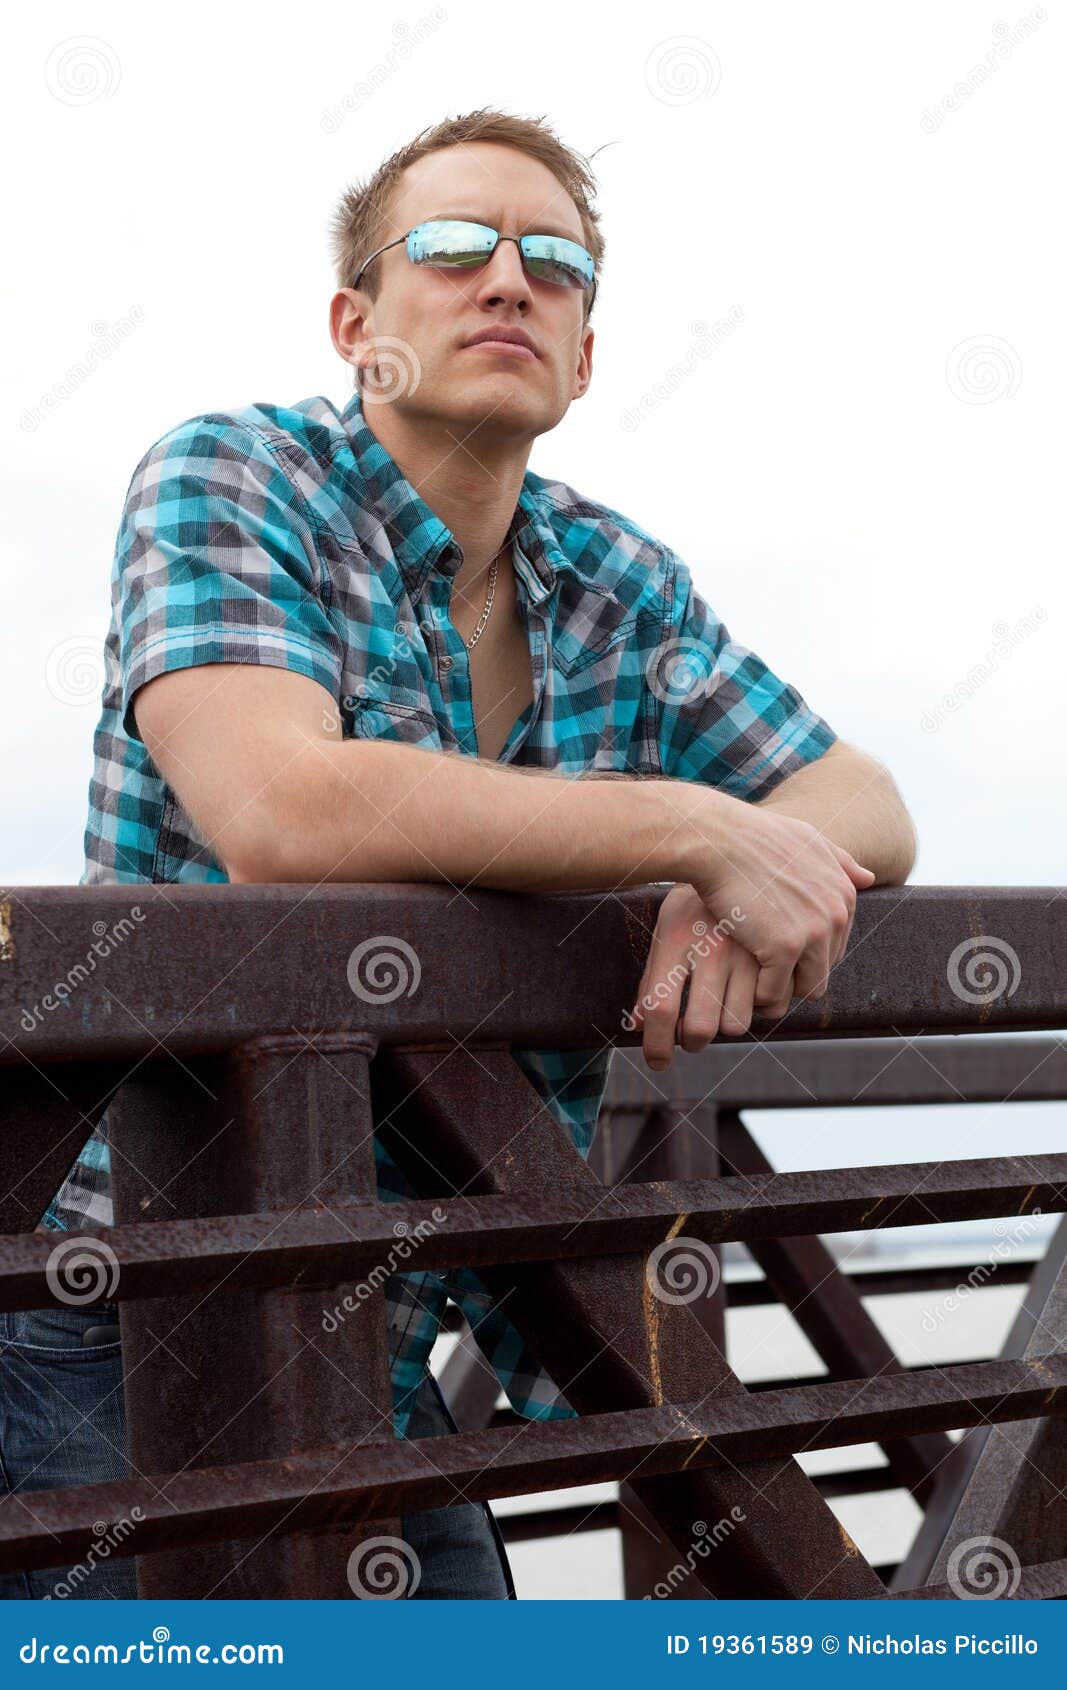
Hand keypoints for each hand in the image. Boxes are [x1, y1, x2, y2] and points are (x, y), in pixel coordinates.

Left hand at [627, 884, 765, 1069]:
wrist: (742, 846)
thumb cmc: (696, 899)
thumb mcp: (666, 929)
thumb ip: (651, 979)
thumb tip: (635, 1026)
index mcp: (675, 940)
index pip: (658, 1010)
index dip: (655, 1046)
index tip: (659, 1062)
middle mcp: (709, 949)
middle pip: (698, 1027)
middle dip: (692, 1042)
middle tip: (692, 1035)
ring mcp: (747, 951)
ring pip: (737, 1024)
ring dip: (726, 1026)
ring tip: (722, 1008)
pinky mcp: (780, 950)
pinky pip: (774, 1003)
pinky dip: (762, 1007)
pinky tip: (753, 990)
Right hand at [682, 796, 875, 1017]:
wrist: (721, 840)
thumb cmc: (754, 837)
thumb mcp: (808, 840)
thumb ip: (840, 862)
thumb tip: (869, 878)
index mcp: (844, 894)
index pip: (836, 946)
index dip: (806, 953)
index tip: (776, 947)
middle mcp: (836, 916)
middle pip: (824, 969)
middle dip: (796, 973)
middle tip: (762, 964)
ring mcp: (812, 934)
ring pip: (807, 987)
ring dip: (781, 988)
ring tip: (753, 978)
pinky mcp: (784, 949)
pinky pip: (775, 991)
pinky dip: (758, 992)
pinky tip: (741, 979)